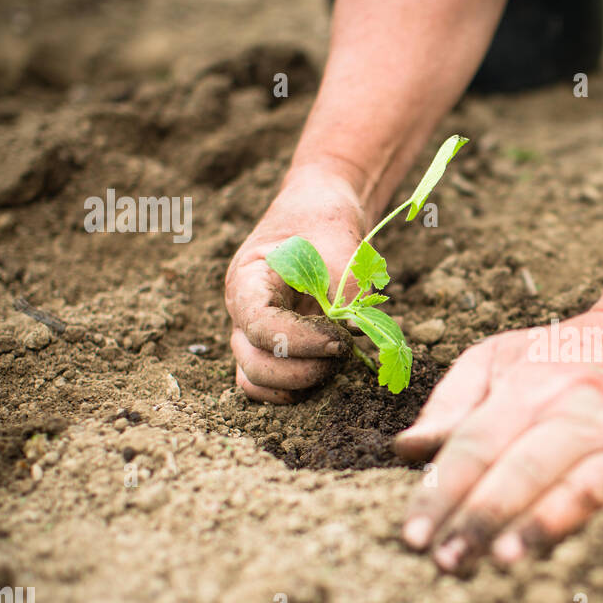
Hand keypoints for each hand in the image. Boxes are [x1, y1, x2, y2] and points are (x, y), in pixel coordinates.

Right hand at [224, 165, 367, 401]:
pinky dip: (299, 387)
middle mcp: (242, 313)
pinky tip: (330, 366)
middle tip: (344, 350)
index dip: (301, 342)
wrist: (317, 214)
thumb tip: (360, 334)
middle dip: (304, 370)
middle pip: (254, 366)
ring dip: (301, 382)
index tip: (340, 339)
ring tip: (338, 357)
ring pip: (257, 381)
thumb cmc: (324, 223)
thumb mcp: (342, 246)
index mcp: (247, 281)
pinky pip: (271, 384)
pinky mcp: (271, 348)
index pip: (260, 327)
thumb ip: (348, 290)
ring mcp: (252, 334)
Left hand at [393, 309, 602, 570]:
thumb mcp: (499, 358)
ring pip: (580, 489)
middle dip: (483, 518)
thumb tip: (405, 449)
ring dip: (544, 526)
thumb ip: (451, 402)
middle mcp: (576, 414)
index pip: (476, 445)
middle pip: (523, 470)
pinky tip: (599, 550)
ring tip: (508, 560)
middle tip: (449, 561)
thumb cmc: (562, 360)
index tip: (413, 536)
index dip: (441, 492)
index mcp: (528, 389)